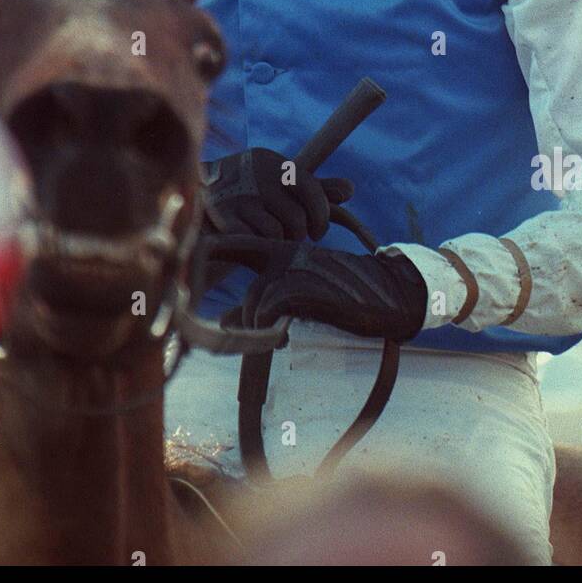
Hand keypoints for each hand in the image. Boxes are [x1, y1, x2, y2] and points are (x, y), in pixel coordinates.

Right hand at [201, 147, 352, 240]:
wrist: (194, 194)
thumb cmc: (249, 192)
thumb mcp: (279, 184)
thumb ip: (314, 188)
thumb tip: (349, 190)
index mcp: (274, 163)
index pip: (311, 188)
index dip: (321, 214)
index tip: (318, 231)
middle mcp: (258, 176)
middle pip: (298, 219)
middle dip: (298, 234)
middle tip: (290, 236)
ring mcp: (239, 196)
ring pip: (278, 233)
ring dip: (277, 241)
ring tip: (267, 235)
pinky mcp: (224, 216)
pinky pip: (256, 240)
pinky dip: (258, 244)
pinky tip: (250, 237)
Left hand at [236, 244, 427, 341]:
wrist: (387, 294)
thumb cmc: (344, 296)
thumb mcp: (299, 298)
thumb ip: (262, 304)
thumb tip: (224, 321)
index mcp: (285, 250)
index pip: (239, 243)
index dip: (217, 250)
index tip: (195, 256)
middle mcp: (287, 252)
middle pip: (251, 289)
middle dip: (246, 318)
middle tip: (248, 337)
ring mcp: (295, 267)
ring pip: (257, 300)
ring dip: (263, 326)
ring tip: (280, 338)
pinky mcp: (301, 285)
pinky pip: (267, 310)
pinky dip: (270, 329)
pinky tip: (283, 339)